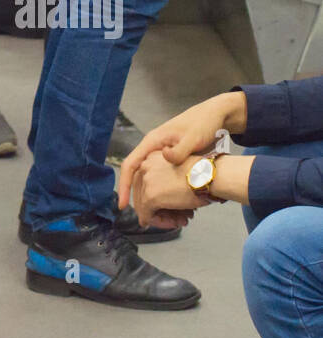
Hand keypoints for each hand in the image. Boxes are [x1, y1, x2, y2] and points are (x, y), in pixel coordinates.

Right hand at [118, 91, 244, 208]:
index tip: (122, 206)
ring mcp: (162, 155)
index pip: (130, 165)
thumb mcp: (193, 137)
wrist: (216, 116)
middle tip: (155, 222)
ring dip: (159, 202)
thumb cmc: (203, 124)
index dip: (124, 186)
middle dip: (144, 202)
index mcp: (152, 143)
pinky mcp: (173, 161)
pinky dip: (170, 197)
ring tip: (176, 218)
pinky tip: (183, 207)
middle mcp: (153, 150)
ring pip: (152, 183)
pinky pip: (164, 182)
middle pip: (139, 179)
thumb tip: (165, 158)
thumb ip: (180, 149)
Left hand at [133, 148, 202, 226]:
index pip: (145, 182)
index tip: (170, 206)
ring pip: (144, 207)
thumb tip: (163, 201)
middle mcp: (144, 166)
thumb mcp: (180, 170)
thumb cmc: (203, 173)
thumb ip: (166, 182)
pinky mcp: (150, 196)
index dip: (158, 197)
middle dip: (159, 209)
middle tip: (176, 218)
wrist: (210, 175)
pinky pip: (147, 216)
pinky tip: (175, 223)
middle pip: (142, 194)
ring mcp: (146, 181)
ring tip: (179, 221)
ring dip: (162, 217)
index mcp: (151, 157)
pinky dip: (160, 222)